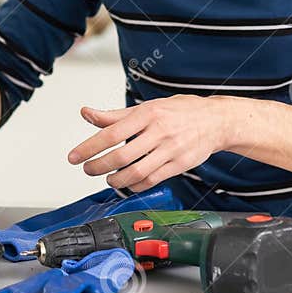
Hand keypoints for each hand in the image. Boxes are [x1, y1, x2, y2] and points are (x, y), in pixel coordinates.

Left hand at [67, 95, 229, 191]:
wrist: (216, 120)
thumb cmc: (181, 112)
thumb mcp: (148, 107)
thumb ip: (115, 115)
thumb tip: (87, 113)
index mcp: (147, 114)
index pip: (111, 133)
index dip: (89, 147)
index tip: (74, 157)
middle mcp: (158, 131)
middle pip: (121, 155)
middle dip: (99, 166)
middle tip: (88, 169)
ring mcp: (170, 149)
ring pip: (136, 172)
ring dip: (116, 179)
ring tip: (108, 177)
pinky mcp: (180, 165)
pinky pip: (152, 180)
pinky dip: (135, 185)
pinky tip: (128, 183)